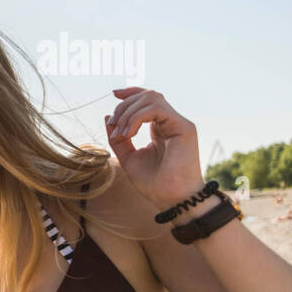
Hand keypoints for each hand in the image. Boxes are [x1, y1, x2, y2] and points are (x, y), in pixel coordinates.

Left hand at [105, 87, 205, 210]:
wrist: (172, 199)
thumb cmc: (154, 183)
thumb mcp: (128, 157)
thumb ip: (118, 138)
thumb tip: (107, 116)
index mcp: (160, 128)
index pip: (148, 100)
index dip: (131, 92)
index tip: (113, 94)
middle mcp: (171, 123)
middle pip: (147, 96)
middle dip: (124, 106)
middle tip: (113, 126)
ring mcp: (179, 124)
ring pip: (152, 98)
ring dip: (129, 113)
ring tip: (121, 134)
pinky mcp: (184, 127)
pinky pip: (157, 108)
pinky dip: (137, 118)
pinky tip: (128, 134)